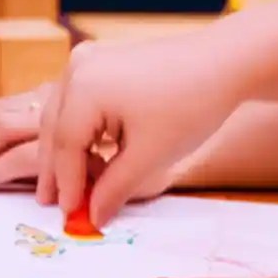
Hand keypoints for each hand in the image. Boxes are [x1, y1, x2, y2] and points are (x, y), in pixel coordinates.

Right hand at [37, 35, 246, 224]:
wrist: (226, 62)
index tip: (69, 214)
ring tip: (67, 184)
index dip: (66, 183)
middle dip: (56, 169)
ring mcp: (88, 61)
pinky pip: (78, 101)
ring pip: (64, 115)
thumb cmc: (192, 105)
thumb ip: (113, 189)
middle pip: (56, 128)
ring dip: (66, 150)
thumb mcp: (150, 156)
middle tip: (52, 203)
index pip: (65, 146)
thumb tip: (92, 217)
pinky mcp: (102, 61)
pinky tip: (87, 153)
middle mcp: (77, 69)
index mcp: (84, 88)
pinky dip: (80, 130)